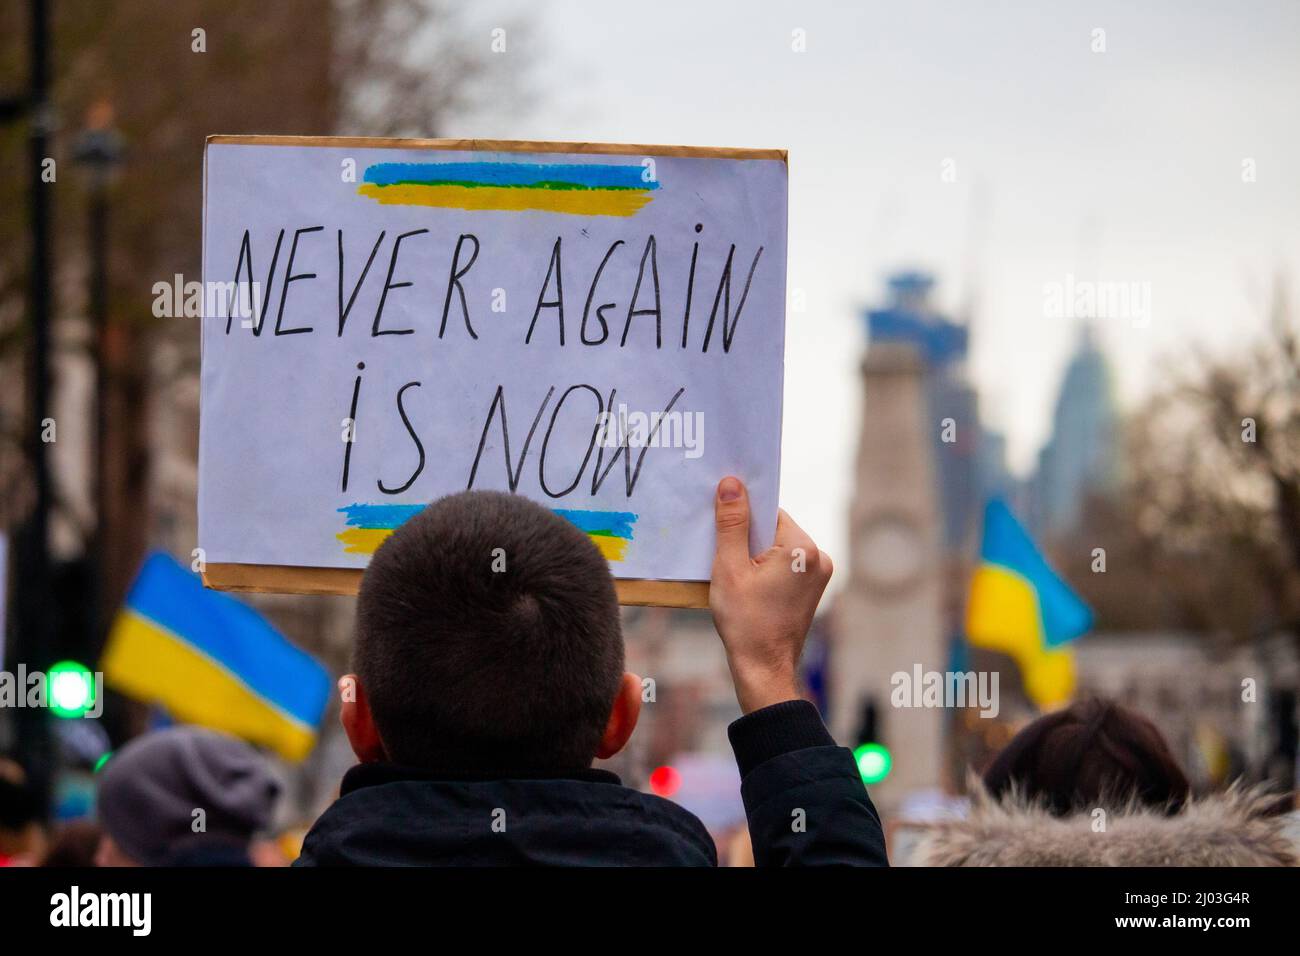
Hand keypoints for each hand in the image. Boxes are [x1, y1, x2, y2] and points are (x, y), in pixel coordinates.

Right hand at [709, 476, 833, 713]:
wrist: (764, 668)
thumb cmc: (745, 622)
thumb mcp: (729, 567)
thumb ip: (732, 523)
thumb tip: (732, 484)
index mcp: (802, 548)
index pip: (769, 512)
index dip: (743, 519)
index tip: (724, 532)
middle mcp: (819, 557)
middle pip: (775, 529)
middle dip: (749, 539)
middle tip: (727, 561)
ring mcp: (821, 574)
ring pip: (780, 547)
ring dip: (757, 555)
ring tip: (738, 579)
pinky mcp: (815, 588)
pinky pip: (787, 565)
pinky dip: (767, 569)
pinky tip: (750, 587)